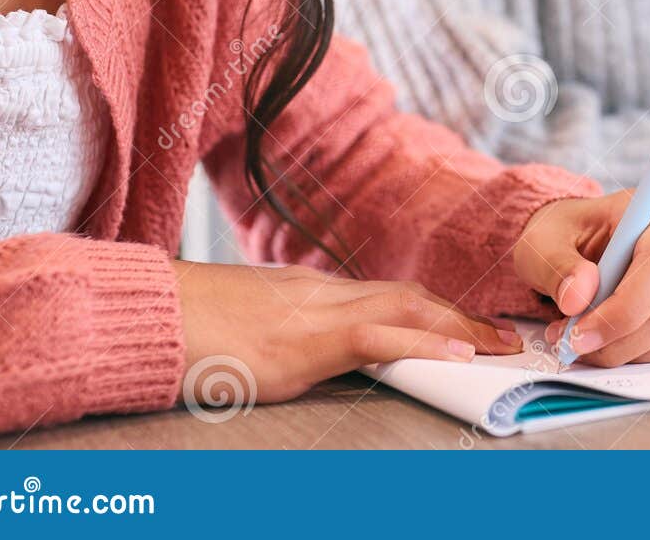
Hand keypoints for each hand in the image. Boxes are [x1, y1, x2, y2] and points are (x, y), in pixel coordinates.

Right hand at [173, 261, 522, 405]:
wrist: (143, 315)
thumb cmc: (183, 329)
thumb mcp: (247, 334)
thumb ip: (286, 339)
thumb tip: (310, 357)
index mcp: (308, 293)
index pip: (388, 295)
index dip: (436, 309)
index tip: (472, 326)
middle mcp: (320, 294)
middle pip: (409, 297)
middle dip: (461, 316)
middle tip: (506, 336)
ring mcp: (313, 312)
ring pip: (405, 309)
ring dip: (459, 328)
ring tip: (500, 346)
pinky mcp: (302, 339)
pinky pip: (376, 337)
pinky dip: (422, 343)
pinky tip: (455, 354)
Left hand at [513, 193, 649, 366]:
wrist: (569, 246)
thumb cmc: (560, 237)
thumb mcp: (541, 243)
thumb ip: (557, 266)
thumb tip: (578, 298)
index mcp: (648, 215)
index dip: (625, 308)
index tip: (579, 332)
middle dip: (616, 339)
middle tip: (568, 341)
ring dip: (619, 350)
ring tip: (575, 336)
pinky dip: (630, 356)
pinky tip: (602, 342)